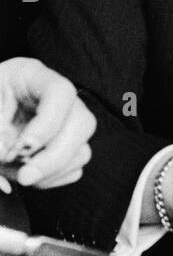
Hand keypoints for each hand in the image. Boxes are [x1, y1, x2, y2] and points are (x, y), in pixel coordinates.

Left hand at [0, 58, 95, 189]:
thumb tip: (4, 156)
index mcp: (32, 76)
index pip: (60, 92)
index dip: (47, 124)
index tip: (22, 148)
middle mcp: (58, 99)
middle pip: (82, 124)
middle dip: (52, 158)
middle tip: (24, 176)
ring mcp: (68, 123)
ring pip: (81, 152)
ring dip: (48, 172)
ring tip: (16, 172)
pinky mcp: (68, 147)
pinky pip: (73, 170)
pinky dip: (50, 179)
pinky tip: (25, 173)